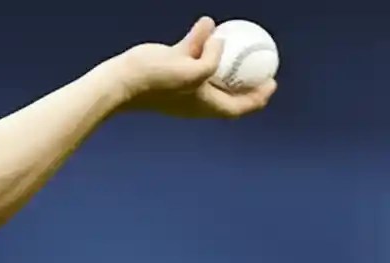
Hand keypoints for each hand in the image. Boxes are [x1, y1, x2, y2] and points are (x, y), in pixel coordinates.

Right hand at [110, 16, 275, 118]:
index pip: (239, 106)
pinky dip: (204, 43)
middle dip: (245, 81)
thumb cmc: (158, 82)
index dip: (258, 97)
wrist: (122, 81)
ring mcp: (182, 84)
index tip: (271, 83)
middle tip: (259, 65)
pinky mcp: (170, 69)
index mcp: (204, 105)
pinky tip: (208, 26)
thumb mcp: (193, 72)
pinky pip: (193, 55)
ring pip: (211, 73)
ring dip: (225, 60)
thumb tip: (220, 40)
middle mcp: (195, 97)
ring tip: (237, 45)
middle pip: (228, 92)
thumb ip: (212, 58)